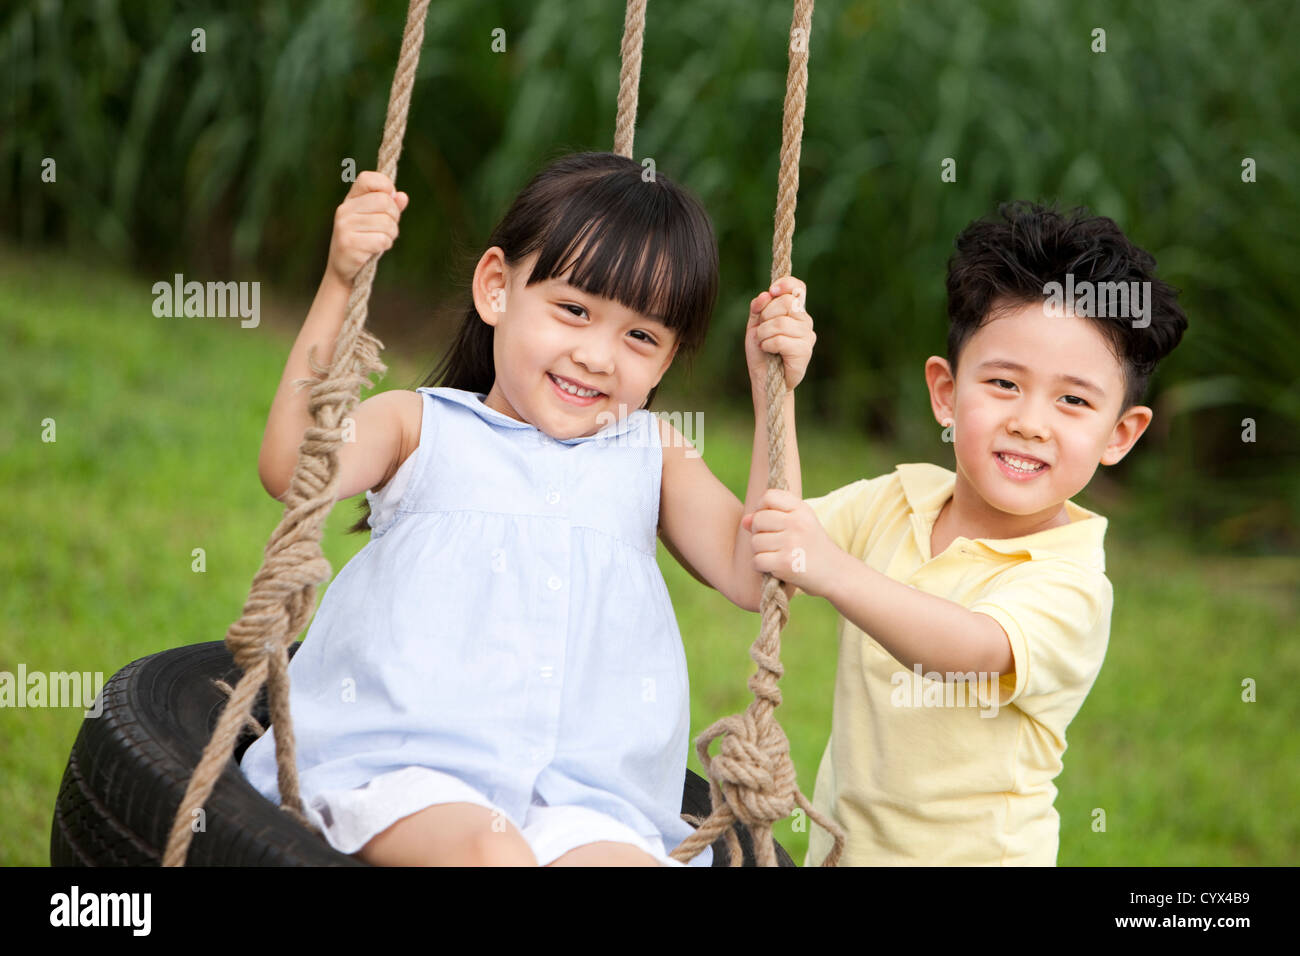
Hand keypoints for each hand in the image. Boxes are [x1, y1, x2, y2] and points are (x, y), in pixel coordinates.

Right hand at [327, 171, 408, 287]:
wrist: (343, 269)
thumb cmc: (364, 241)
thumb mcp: (377, 220)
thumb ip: (391, 206)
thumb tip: (402, 196)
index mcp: (351, 199)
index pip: (368, 178)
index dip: (386, 186)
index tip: (390, 200)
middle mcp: (345, 210)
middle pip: (384, 201)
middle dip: (394, 217)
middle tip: (388, 228)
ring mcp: (345, 226)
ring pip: (386, 222)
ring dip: (391, 234)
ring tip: (381, 240)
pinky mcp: (349, 244)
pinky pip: (381, 239)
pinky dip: (385, 245)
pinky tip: (375, 249)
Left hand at [741, 488, 840, 597]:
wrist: (836, 574)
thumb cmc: (813, 548)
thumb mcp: (800, 525)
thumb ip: (772, 518)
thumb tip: (744, 521)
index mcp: (802, 510)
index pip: (769, 496)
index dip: (762, 508)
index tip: (768, 521)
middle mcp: (797, 523)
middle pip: (758, 520)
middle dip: (759, 533)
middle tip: (773, 543)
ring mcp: (791, 543)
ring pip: (755, 542)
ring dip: (761, 552)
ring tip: (777, 556)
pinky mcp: (785, 563)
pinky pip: (757, 561)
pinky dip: (762, 567)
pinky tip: (775, 568)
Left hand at [745, 275, 814, 391]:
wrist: (764, 377)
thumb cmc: (761, 350)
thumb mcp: (755, 324)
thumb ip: (758, 307)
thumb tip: (765, 295)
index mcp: (795, 311)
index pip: (799, 288)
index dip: (786, 284)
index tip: (772, 291)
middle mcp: (805, 320)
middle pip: (787, 302)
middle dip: (766, 315)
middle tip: (761, 330)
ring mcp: (807, 336)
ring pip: (781, 323)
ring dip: (763, 333)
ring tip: (763, 342)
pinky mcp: (804, 351)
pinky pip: (780, 340)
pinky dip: (767, 344)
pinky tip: (768, 350)